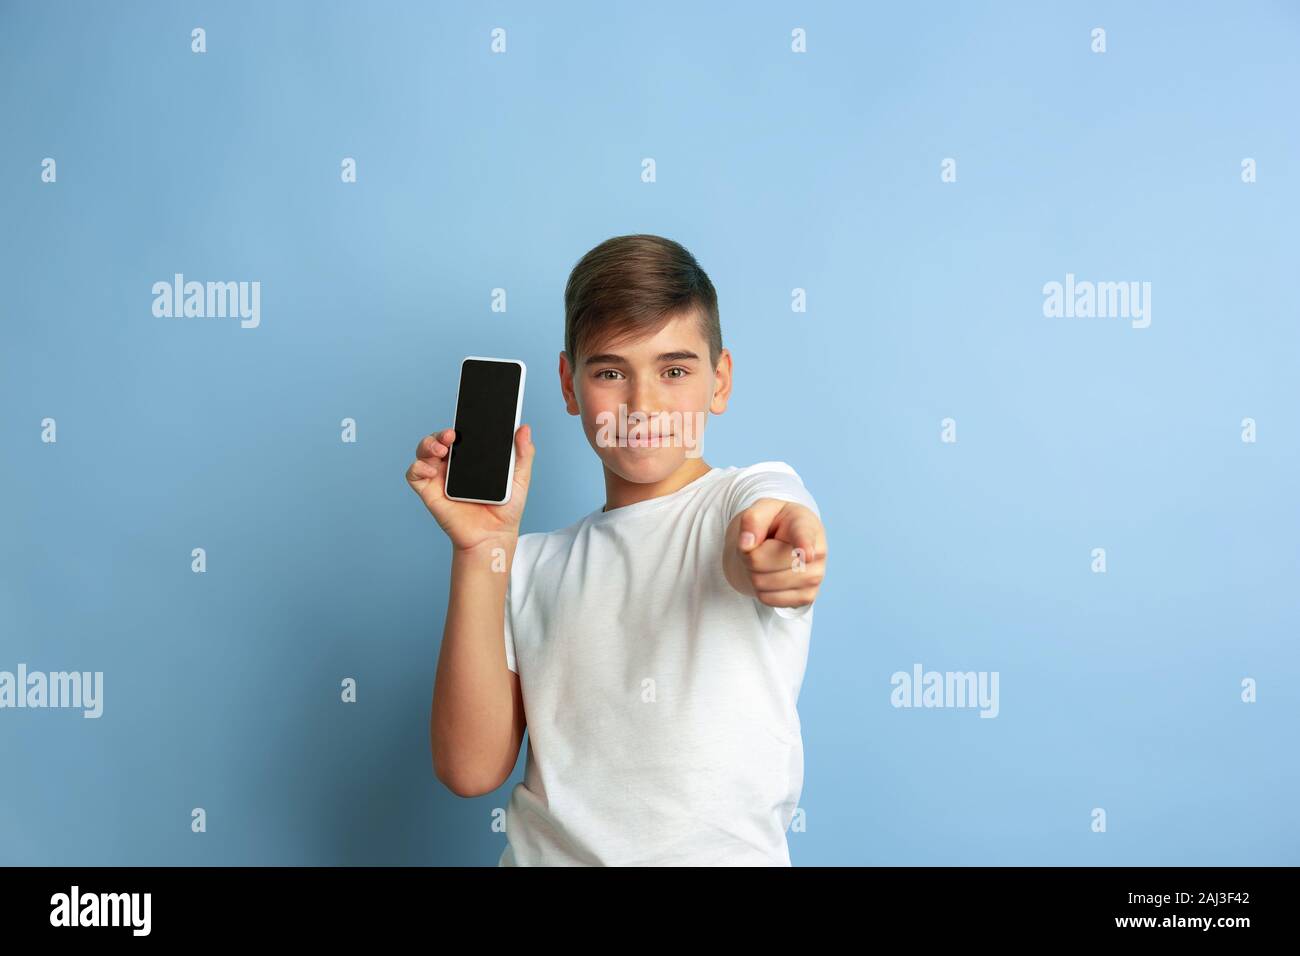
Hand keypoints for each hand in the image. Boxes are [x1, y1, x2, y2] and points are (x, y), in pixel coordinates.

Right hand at [405, 424, 535, 552]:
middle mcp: (452, 464)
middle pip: (439, 439)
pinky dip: (418, 467)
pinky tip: (431, 468)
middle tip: (452, 435)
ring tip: (441, 449)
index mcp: (471, 457)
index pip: (461, 434)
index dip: (459, 423)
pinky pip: (415, 474)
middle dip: (441, 432)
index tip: (464, 418)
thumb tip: (524, 428)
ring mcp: (439, 476)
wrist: (494, 535)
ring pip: (424, 451)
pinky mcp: (428, 491)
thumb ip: (522, 454)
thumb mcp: (520, 478)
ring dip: (428, 444)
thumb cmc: (506, 509)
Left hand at [726, 498, 826, 608]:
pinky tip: (773, 575)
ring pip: (761, 583)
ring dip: (753, 573)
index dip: (804, 545)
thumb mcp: (762, 510)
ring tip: (768, 559)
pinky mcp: (808, 597)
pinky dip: (761, 590)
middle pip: (760, 562)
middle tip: (762, 546)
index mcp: (805, 524)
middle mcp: (817, 552)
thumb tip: (746, 544)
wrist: (786, 543)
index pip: (804, 536)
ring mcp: (815, 577)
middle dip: (750, 555)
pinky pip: (767, 599)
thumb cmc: (776, 523)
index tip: (806, 554)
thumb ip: (752, 519)